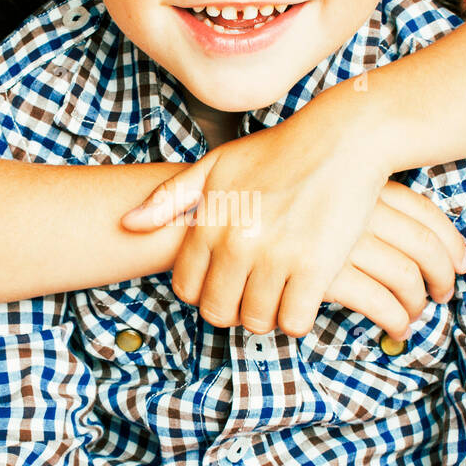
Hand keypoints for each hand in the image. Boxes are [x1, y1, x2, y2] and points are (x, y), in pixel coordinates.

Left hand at [120, 109, 465, 338]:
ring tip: (276, 293)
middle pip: (219, 311)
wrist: (339, 141)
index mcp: (208, 221)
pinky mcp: (315, 268)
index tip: (221, 282)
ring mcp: (275, 257)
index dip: (202, 291)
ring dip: (266, 314)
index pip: (186, 287)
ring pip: (257, 321)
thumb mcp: (215, 165)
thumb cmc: (275, 152)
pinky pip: (294, 323)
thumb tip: (126, 223)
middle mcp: (236, 242)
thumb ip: (169, 198)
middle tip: (250, 293)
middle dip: (232, 309)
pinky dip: (297, 318)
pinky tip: (301, 295)